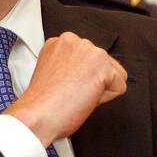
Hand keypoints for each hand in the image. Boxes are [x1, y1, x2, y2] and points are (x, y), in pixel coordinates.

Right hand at [5, 32, 125, 145]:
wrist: (36, 115)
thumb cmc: (41, 103)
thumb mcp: (53, 71)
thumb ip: (72, 65)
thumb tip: (89, 73)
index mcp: (61, 42)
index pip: (89, 59)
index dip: (81, 78)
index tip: (65, 86)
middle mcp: (76, 41)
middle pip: (104, 64)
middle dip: (92, 81)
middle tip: (70, 93)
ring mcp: (90, 51)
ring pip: (113, 74)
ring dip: (99, 89)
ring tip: (76, 95)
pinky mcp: (102, 65)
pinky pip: (119, 87)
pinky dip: (106, 99)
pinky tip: (84, 98)